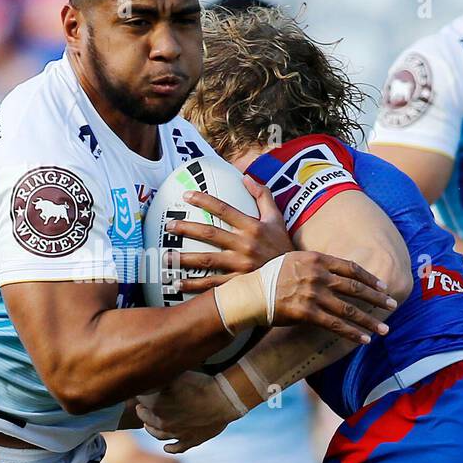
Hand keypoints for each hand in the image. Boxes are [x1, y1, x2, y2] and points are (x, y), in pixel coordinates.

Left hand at [137, 371, 234, 453]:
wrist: (224, 400)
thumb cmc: (201, 384)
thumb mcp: (177, 375)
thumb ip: (161, 377)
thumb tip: (149, 373)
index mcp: (156, 405)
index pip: (140, 399)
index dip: (139, 394)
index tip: (139, 390)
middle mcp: (163, 422)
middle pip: (146, 418)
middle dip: (142, 411)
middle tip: (141, 407)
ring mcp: (176, 433)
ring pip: (157, 434)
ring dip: (151, 429)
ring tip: (148, 425)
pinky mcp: (190, 441)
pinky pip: (176, 447)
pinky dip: (170, 447)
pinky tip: (167, 447)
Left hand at [166, 177, 293, 292]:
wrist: (296, 278)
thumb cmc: (284, 246)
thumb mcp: (277, 218)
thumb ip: (263, 196)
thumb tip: (246, 177)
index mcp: (253, 227)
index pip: (224, 209)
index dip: (204, 200)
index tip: (186, 195)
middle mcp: (245, 245)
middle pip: (210, 233)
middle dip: (187, 228)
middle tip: (170, 225)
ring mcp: (241, 266)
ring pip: (207, 260)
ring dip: (184, 258)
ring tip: (166, 256)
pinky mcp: (238, 285)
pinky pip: (212, 285)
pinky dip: (194, 285)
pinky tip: (177, 284)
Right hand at [271, 251, 395, 343]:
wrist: (251, 293)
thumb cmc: (270, 277)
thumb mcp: (293, 259)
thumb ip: (314, 264)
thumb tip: (331, 271)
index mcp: (316, 259)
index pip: (350, 267)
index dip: (369, 277)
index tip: (382, 285)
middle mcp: (317, 275)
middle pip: (355, 287)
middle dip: (377, 298)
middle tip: (392, 305)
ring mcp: (313, 294)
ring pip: (349, 309)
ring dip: (369, 320)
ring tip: (384, 329)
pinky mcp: (307, 313)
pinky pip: (335, 325)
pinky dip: (352, 333)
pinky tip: (364, 339)